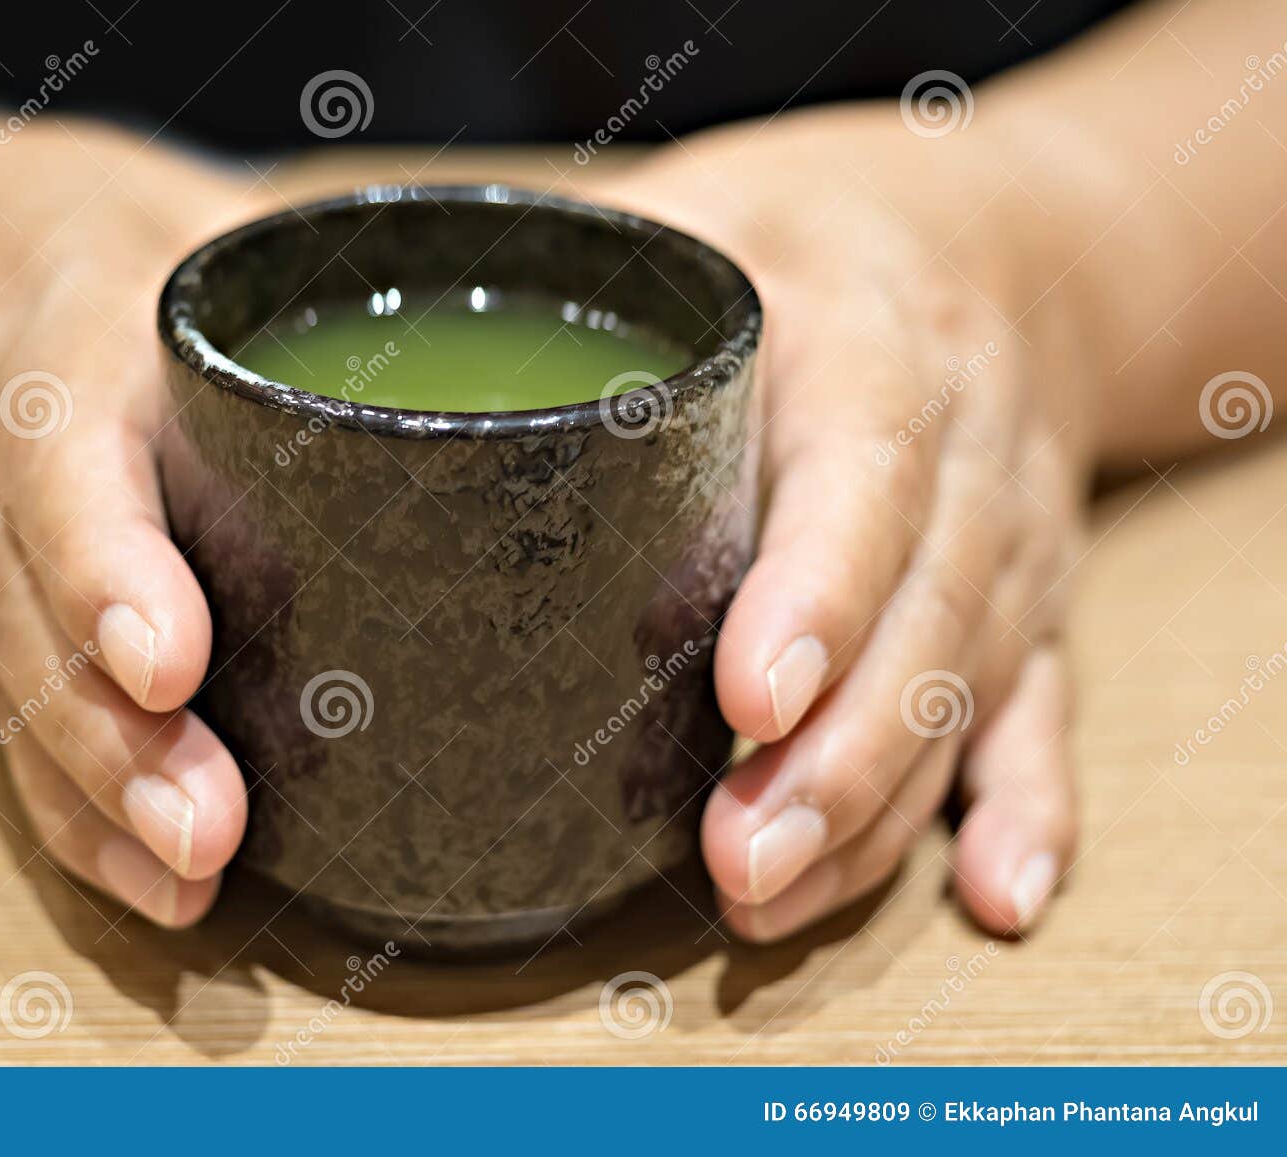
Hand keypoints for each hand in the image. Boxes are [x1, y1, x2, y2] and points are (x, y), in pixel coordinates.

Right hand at [0, 128, 268, 926]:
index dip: (105, 568)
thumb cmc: (126, 257)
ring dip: (93, 802)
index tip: (171, 665)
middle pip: (20, 615)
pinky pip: (6, 723)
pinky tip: (151, 883)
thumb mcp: (213, 238)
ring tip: (189, 882)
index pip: (61, 458)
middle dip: (108, 739)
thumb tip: (571, 410)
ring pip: (5, 689)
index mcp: (60, 343)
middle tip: (208, 832)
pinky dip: (71, 814)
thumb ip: (341, 314)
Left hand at [597, 108, 1090, 940]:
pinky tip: (996, 895)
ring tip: (773, 898)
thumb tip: (326, 358)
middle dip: (837, 756)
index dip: (818, 589)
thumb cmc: (804, 235)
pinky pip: (1045, 711)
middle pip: (928, 613)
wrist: (999, 238)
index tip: (747, 700)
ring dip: (881, 809)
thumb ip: (562, 298)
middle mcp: (966, 443)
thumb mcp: (694, 220)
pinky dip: (1027, 808)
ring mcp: (1015, 533)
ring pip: (972, 685)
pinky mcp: (1037, 600)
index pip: (865, 469)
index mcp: (875, 337)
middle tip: (733, 862)